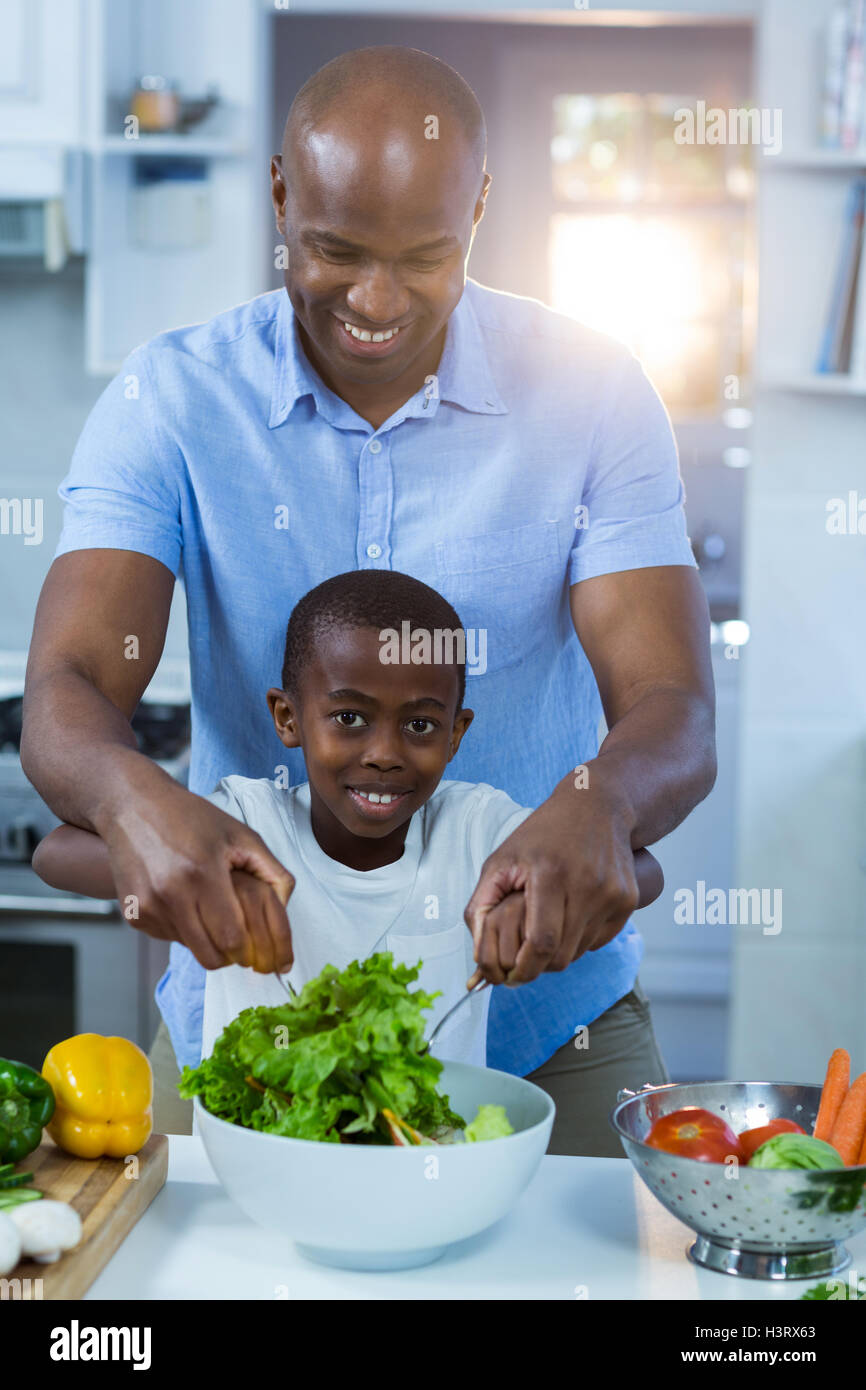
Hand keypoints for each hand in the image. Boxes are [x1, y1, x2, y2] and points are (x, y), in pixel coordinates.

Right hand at [101, 781, 294, 972]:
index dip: (249, 949)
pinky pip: (169, 937)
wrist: (133, 806)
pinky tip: (183, 899)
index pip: (232, 938)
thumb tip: (285, 910)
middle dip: (231, 953)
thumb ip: (273, 873)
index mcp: (202, 873)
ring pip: (190, 949)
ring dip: (206, 939)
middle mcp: (170, 894)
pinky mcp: (133, 914)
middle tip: (238, 935)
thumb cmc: (192, 818)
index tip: (256, 946)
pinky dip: (183, 928)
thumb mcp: (242, 835)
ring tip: (209, 906)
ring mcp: (147, 906)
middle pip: (211, 955)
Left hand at [464, 782, 639, 985]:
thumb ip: (481, 905)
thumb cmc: (542, 835)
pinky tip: (569, 915)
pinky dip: (579, 939)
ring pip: (579, 952)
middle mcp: (588, 885)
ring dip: (558, 951)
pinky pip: (598, 941)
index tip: (510, 976)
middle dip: (537, 965)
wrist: (598, 806)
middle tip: (522, 958)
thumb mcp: (502, 859)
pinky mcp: (628, 901)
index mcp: (551, 874)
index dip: (523, 968)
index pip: (540, 943)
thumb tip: (479, 957)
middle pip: (560, 955)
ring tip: (545, 927)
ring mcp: (613, 894)